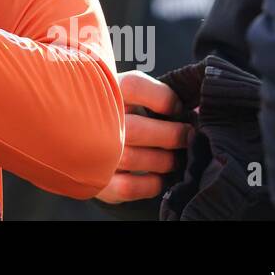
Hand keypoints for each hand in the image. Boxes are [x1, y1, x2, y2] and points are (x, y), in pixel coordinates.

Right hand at [96, 70, 192, 203]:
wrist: (78, 135)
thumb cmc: (114, 113)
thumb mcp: (125, 94)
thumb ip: (153, 95)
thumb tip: (195, 109)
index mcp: (103, 92)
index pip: (133, 86)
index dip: (163, 98)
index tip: (178, 107)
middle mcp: (94, 122)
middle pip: (136, 128)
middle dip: (171, 135)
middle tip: (187, 136)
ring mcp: (93, 153)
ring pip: (135, 160)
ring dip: (164, 160)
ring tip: (174, 158)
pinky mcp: (98, 181)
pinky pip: (129, 187)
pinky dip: (150, 184)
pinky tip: (157, 176)